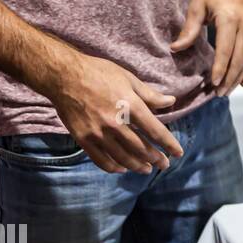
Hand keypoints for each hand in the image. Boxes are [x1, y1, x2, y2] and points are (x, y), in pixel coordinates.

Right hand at [48, 53, 183, 174]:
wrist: (64, 76)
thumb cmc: (99, 73)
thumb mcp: (129, 79)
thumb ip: (150, 95)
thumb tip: (171, 101)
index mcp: (131, 106)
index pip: (156, 131)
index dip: (169, 144)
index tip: (178, 153)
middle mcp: (116, 123)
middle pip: (141, 148)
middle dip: (155, 158)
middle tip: (165, 164)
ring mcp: (98, 133)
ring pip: (123, 157)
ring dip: (137, 165)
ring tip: (147, 169)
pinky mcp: (83, 139)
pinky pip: (101, 159)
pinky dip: (114, 167)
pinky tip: (122, 168)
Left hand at [171, 0, 242, 96]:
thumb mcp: (197, 6)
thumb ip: (189, 29)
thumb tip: (175, 49)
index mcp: (230, 18)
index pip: (226, 50)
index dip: (220, 68)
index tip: (213, 83)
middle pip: (240, 58)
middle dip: (230, 78)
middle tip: (219, 93)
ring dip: (240, 77)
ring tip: (228, 90)